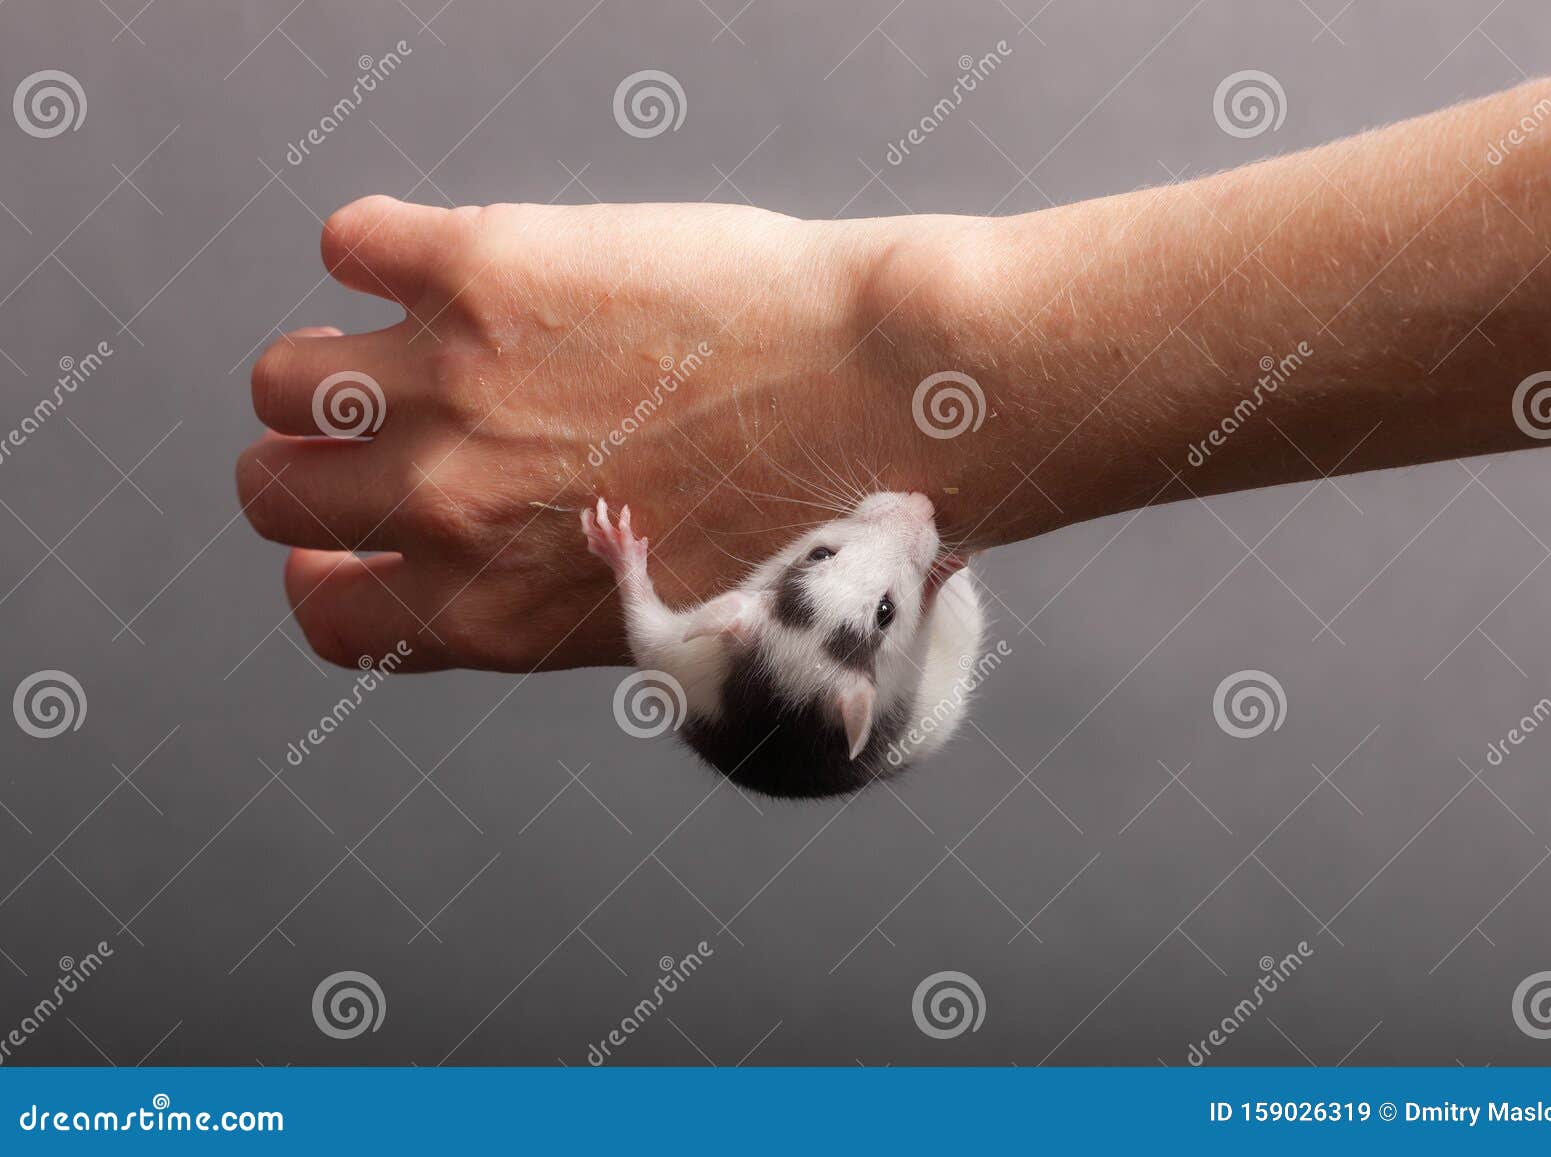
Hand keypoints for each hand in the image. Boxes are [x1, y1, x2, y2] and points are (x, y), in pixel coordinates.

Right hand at [237, 197, 965, 671]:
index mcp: (492, 614)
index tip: (355, 539)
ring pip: (285, 378)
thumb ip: (537, 596)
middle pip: (275, 491)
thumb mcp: (655, 615)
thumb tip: (467, 557)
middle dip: (315, 466)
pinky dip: (380, 247)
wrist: (888, 404)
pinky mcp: (483, 269)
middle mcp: (451, 511)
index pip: (323, 614)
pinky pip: (351, 242)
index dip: (330, 569)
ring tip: (414, 346)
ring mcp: (454, 387)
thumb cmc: (803, 516)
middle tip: (384, 432)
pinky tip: (452, 265)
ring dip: (332, 363)